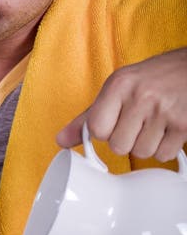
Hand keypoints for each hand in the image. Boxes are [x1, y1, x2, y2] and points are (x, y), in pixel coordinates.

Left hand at [56, 48, 186, 161]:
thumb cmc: (153, 79)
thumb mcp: (119, 87)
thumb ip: (89, 116)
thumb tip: (61, 140)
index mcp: (120, 84)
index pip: (96, 129)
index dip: (105, 131)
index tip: (114, 122)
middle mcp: (141, 96)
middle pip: (118, 146)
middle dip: (127, 140)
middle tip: (138, 122)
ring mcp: (164, 111)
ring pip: (141, 153)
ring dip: (147, 145)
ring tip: (155, 124)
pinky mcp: (184, 125)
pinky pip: (163, 155)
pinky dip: (165, 148)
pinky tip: (168, 129)